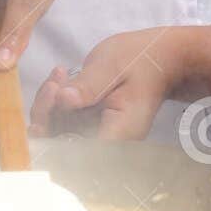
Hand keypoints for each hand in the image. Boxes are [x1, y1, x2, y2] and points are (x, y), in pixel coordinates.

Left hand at [31, 24, 210, 141]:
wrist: (163, 60)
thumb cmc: (144, 59)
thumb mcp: (113, 64)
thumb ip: (88, 84)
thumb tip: (63, 100)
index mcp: (118, 133)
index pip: (77, 151)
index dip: (54, 133)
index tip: (53, 98)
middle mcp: (108, 142)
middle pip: (63, 143)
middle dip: (47, 112)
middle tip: (55, 81)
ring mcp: (100, 136)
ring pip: (59, 131)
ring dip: (50, 104)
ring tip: (59, 75)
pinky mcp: (94, 126)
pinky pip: (66, 121)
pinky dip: (58, 102)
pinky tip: (62, 78)